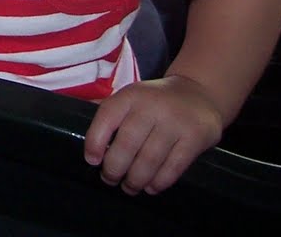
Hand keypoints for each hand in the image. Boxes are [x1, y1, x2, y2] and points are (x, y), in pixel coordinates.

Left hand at [84, 75, 224, 193]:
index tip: (92, 160)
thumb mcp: (133, 96)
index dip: (95, 141)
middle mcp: (151, 107)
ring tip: (129, 187)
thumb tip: (81, 133)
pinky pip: (173, 167)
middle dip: (114, 168)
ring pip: (149, 159)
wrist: (199, 93)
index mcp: (131, 95)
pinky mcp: (195, 138)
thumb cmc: (156, 101)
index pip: (107, 117)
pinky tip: (151, 187)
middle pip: (127, 144)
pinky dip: (159, 181)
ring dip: (135, 180)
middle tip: (110, 179)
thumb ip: (111, 112)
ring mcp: (175, 122)